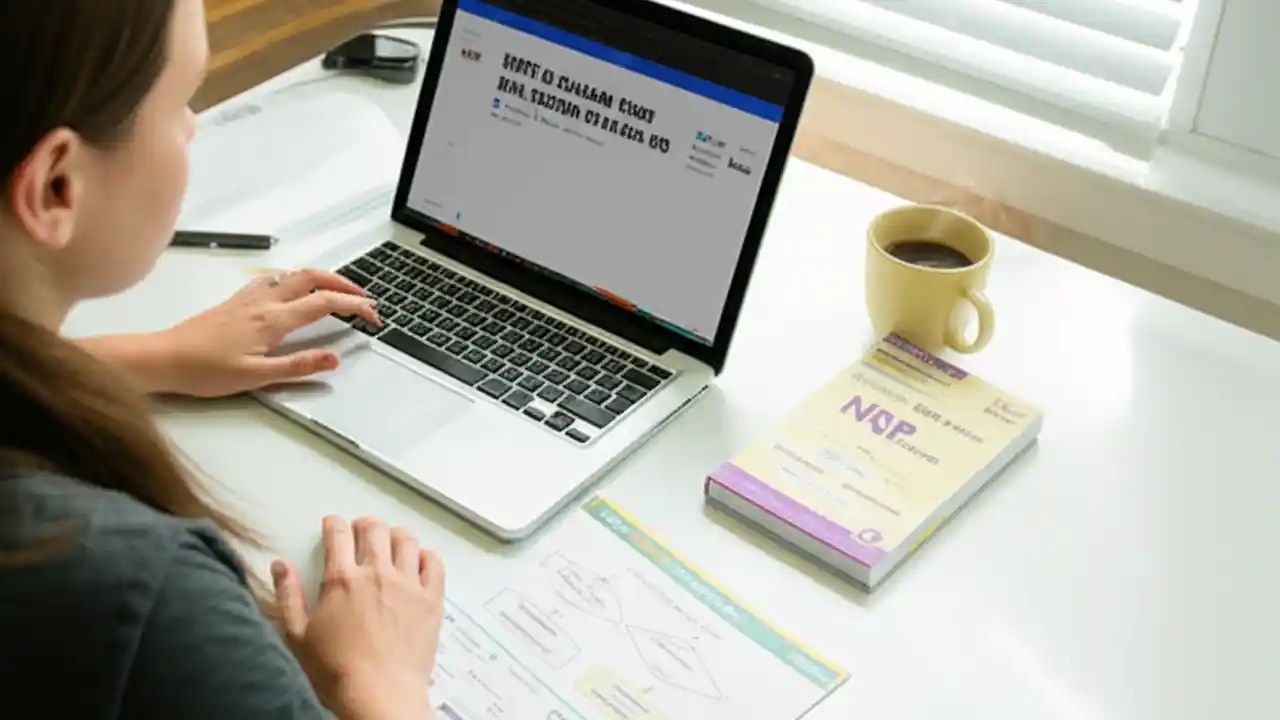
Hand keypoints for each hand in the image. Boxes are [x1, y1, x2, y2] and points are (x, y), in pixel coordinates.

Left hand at [150, 268, 379, 396]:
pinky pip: (274, 280)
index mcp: (273, 320)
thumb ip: (297, 365)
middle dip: (343, 282)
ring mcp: (249, 299)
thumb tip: (333, 358)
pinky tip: (295, 291)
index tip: (372, 315)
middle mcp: (263, 302)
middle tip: (363, 297)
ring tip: (337, 291)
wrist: (164, 358)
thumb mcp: (256, 377)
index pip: (324, 303)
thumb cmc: (204, 370)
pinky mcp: (237, 302)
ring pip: (293, 275)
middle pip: (312, 277)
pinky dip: (296, 280)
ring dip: (321, 277)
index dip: (354, 305)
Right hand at [272, 517, 444, 719]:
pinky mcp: (432, 600)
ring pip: (407, 540)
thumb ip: (287, 595)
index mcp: (342, 579)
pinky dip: (426, 556)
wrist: (379, 694)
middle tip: (362, 530)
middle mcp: (377, 573)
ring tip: (391, 541)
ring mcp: (408, 584)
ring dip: (396, 535)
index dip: (334, 524)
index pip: (338, 534)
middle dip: (366, 524)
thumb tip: (280, 565)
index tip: (333, 525)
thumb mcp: (297, 635)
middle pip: (375, 529)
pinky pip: (435, 563)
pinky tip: (419, 560)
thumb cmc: (335, 670)